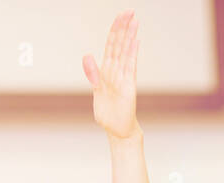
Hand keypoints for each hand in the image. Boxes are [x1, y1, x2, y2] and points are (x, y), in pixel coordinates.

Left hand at [83, 11, 139, 138]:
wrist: (117, 130)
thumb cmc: (108, 114)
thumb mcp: (97, 93)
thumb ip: (93, 75)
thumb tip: (87, 55)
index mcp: (106, 72)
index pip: (111, 46)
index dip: (115, 31)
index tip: (121, 16)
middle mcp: (116, 71)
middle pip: (119, 45)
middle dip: (123, 27)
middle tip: (129, 11)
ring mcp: (123, 78)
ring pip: (125, 52)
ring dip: (129, 36)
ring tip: (134, 20)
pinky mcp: (129, 86)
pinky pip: (130, 66)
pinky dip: (132, 53)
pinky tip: (135, 41)